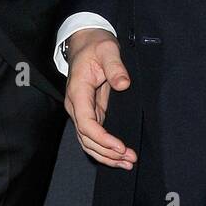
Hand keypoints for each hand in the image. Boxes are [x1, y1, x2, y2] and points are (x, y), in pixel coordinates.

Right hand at [64, 28, 135, 168]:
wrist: (85, 42)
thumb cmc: (95, 45)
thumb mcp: (107, 49)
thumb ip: (115, 66)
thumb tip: (123, 84)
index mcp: (77, 92)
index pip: (86, 124)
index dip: (102, 138)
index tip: (120, 146)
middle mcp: (75, 106)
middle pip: (86, 138)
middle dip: (107, 152)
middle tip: (130, 159)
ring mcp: (81, 111)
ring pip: (88, 142)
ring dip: (106, 155)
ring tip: (127, 163)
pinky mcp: (90, 112)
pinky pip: (94, 136)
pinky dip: (105, 149)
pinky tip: (119, 156)